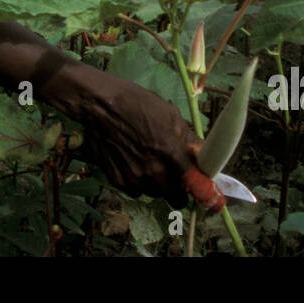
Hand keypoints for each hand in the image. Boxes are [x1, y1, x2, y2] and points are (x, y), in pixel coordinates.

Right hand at [68, 70, 201, 206]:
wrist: (101, 106)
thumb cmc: (138, 105)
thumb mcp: (170, 115)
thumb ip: (189, 140)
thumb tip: (203, 154)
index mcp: (170, 153)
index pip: (195, 184)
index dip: (198, 185)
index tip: (197, 182)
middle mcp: (153, 171)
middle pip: (176, 197)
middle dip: (177, 186)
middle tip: (172, 171)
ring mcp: (135, 178)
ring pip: (155, 194)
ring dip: (157, 185)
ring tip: (149, 162)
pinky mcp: (118, 181)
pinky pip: (136, 191)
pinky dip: (139, 183)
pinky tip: (134, 164)